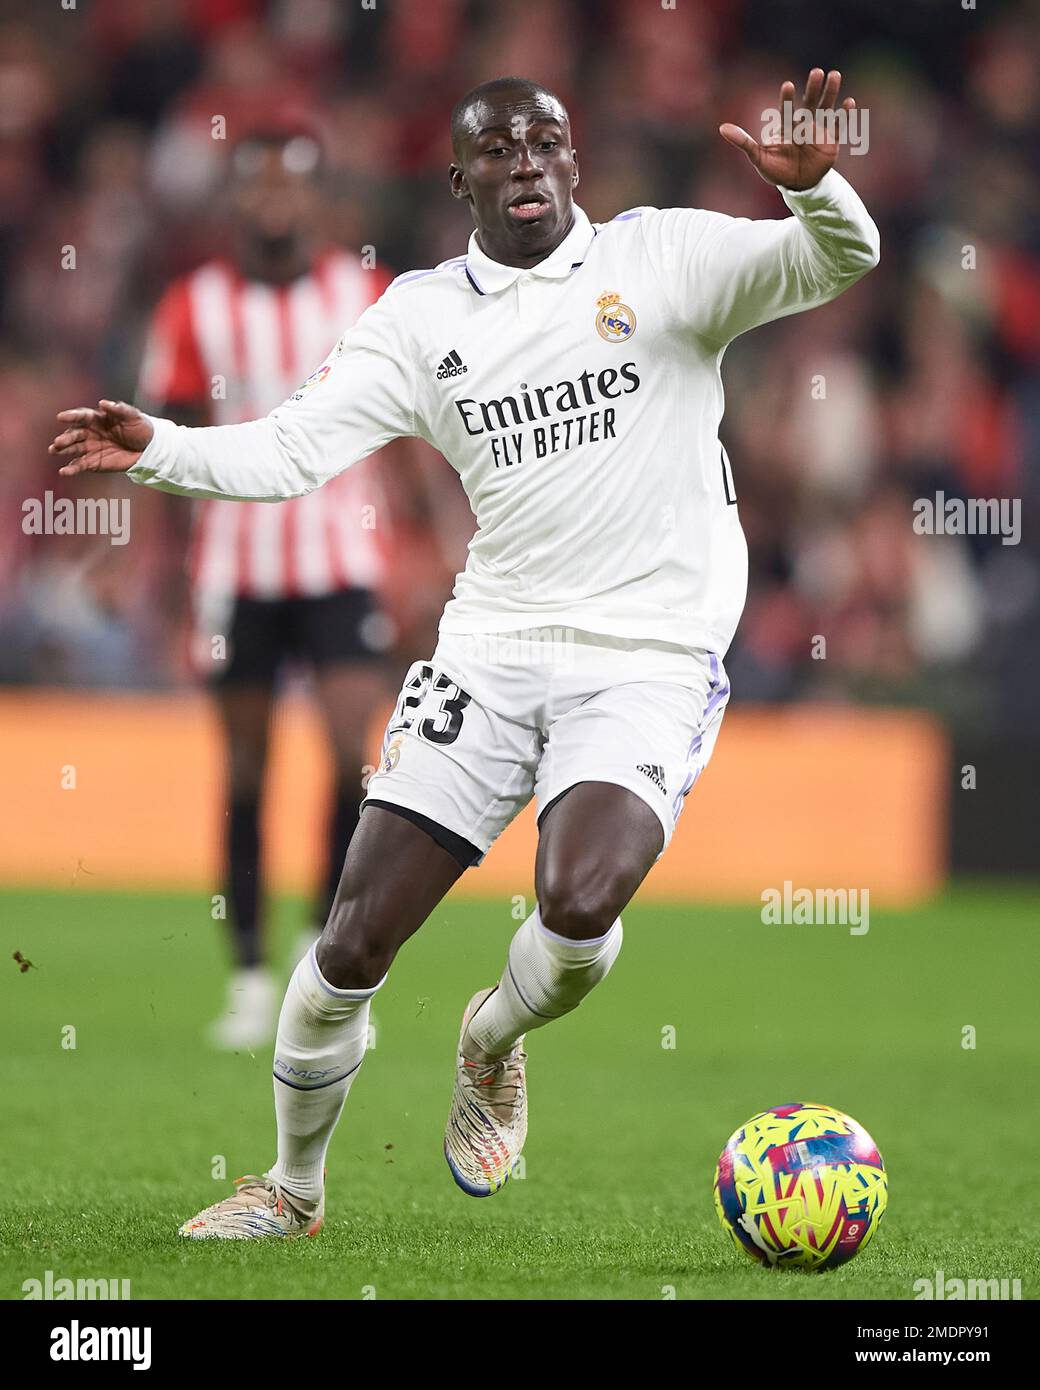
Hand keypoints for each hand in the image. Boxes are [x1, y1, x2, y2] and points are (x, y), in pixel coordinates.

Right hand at [49, 400, 153, 476]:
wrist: (149, 448)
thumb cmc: (140, 428)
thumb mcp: (133, 416)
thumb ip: (119, 410)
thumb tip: (104, 403)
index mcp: (97, 419)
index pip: (81, 416)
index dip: (71, 416)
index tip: (61, 417)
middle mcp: (90, 432)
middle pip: (74, 434)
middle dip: (66, 437)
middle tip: (58, 442)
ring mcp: (90, 448)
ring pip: (73, 448)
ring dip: (62, 449)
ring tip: (54, 450)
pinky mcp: (93, 462)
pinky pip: (80, 465)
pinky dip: (71, 469)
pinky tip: (63, 472)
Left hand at [720, 68, 855, 190]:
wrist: (797, 186)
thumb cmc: (776, 171)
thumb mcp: (758, 158)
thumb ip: (743, 142)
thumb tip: (722, 129)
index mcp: (787, 127)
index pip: (788, 110)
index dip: (788, 99)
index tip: (788, 86)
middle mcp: (804, 125)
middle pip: (809, 103)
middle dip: (812, 88)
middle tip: (816, 71)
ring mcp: (818, 131)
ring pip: (825, 108)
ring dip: (830, 93)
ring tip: (835, 75)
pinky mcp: (831, 142)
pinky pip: (838, 126)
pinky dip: (843, 116)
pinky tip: (848, 103)